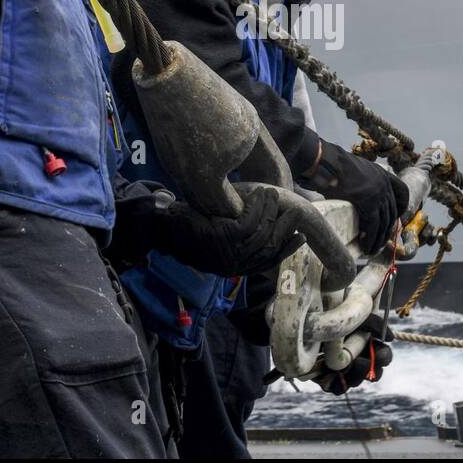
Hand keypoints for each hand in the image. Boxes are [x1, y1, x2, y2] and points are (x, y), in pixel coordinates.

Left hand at [155, 186, 305, 276]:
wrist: (161, 227)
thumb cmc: (186, 229)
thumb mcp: (215, 240)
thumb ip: (235, 241)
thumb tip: (259, 228)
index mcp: (234, 268)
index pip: (267, 261)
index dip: (286, 249)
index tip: (300, 236)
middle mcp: (233, 266)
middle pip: (269, 247)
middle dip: (285, 229)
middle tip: (296, 213)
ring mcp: (229, 253)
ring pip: (262, 232)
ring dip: (271, 211)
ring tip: (273, 195)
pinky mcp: (224, 238)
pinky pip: (251, 221)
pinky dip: (259, 206)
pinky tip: (260, 193)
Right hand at [301, 141, 407, 254]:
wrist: (325, 163)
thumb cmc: (332, 166)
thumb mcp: (354, 171)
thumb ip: (361, 183)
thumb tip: (354, 197)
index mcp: (382, 174)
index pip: (402, 191)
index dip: (401, 207)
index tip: (397, 218)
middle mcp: (384, 183)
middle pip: (391, 212)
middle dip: (387, 230)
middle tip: (381, 242)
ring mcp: (378, 193)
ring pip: (384, 222)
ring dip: (379, 239)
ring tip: (372, 250)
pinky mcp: (369, 203)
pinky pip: (373, 226)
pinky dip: (370, 238)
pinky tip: (365, 246)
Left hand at [313, 314, 393, 394]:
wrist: (307, 321)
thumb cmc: (334, 315)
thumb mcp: (355, 315)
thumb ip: (374, 323)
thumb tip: (390, 338)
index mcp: (368, 345)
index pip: (384, 357)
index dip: (384, 357)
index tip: (379, 353)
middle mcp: (359, 360)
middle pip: (374, 375)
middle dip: (368, 369)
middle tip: (360, 361)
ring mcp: (344, 371)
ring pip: (356, 382)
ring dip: (352, 375)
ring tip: (343, 364)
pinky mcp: (328, 379)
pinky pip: (337, 389)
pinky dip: (336, 382)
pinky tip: (330, 371)